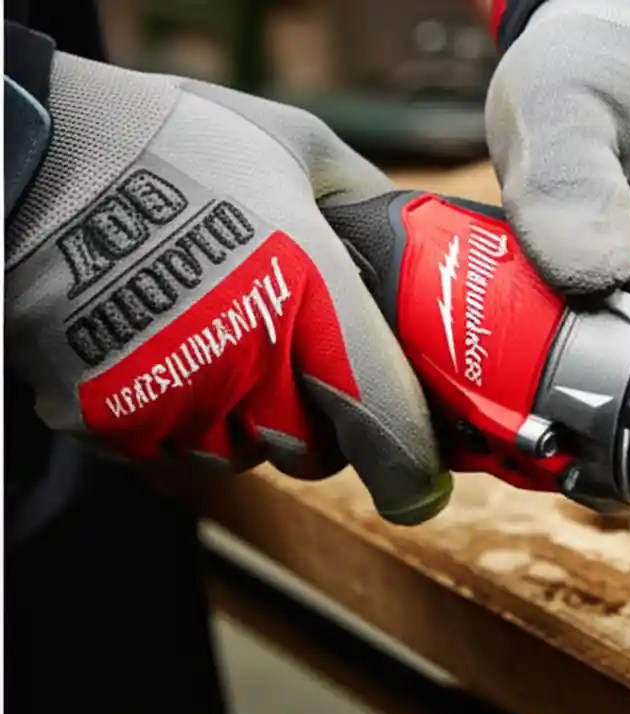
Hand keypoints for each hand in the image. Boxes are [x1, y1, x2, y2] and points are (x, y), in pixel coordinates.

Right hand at [5, 53, 448, 523]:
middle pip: (315, 454)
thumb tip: (415, 237)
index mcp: (313, 291)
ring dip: (247, 420)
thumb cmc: (172, 143)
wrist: (32, 156)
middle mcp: (250, 357)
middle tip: (301, 366)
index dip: (412, 469)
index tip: (422, 485)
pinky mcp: (111, 414)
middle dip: (322, 424)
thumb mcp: (296, 146)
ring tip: (219, 339)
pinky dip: (178, 413)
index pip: (386, 422)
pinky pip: (169, 444)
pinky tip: (163, 346)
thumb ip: (365, 201)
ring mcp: (177, 394)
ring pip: (241, 455)